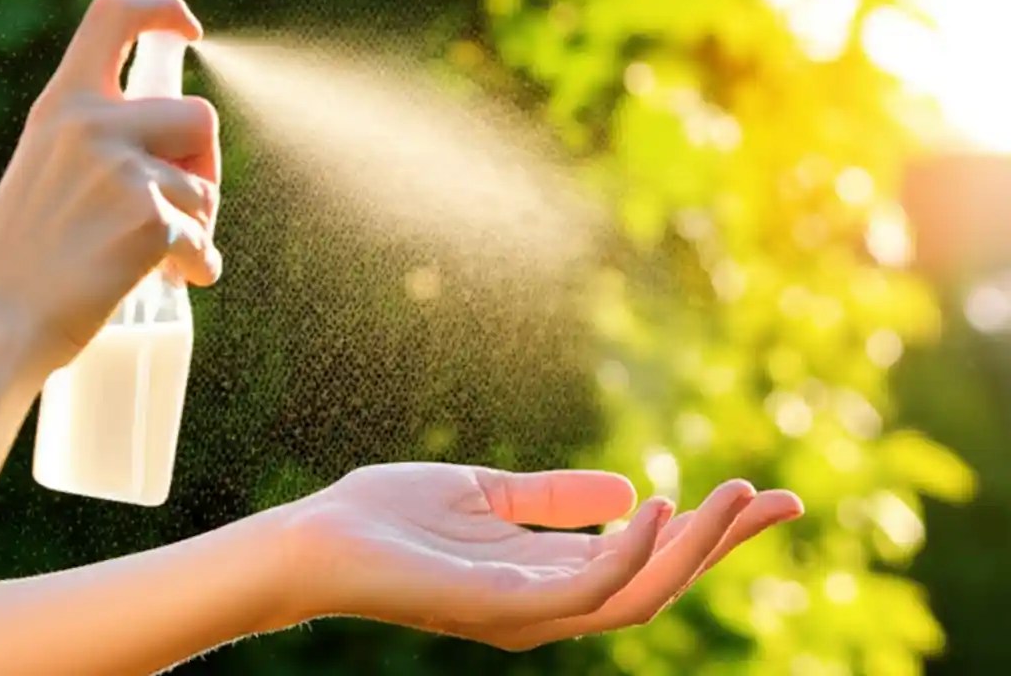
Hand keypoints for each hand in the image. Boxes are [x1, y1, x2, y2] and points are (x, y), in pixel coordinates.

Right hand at [0, 0, 221, 369]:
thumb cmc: (23, 259)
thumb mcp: (46, 170)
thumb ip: (100, 142)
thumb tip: (185, 145)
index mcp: (63, 104)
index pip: (115, 16)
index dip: (162, 9)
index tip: (188, 27)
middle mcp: (91, 125)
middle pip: (199, 115)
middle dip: (204, 166)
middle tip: (186, 208)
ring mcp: (121, 172)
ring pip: (204, 187)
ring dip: (197, 226)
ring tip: (160, 258)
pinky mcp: (149, 222)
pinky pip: (204, 240)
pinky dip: (198, 266)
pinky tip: (178, 281)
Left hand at [283, 462, 801, 650]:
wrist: (318, 539)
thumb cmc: (390, 517)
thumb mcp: (488, 493)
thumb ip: (554, 496)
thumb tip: (632, 489)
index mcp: (549, 577)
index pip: (647, 563)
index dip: (709, 535)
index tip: (764, 498)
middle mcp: (550, 605)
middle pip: (661, 585)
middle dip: (724, 547)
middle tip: (783, 502)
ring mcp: (529, 613)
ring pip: (640, 594)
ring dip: (696, 549)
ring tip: (738, 498)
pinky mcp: (504, 607)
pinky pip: (587, 588)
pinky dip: (633, 554)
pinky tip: (659, 506)